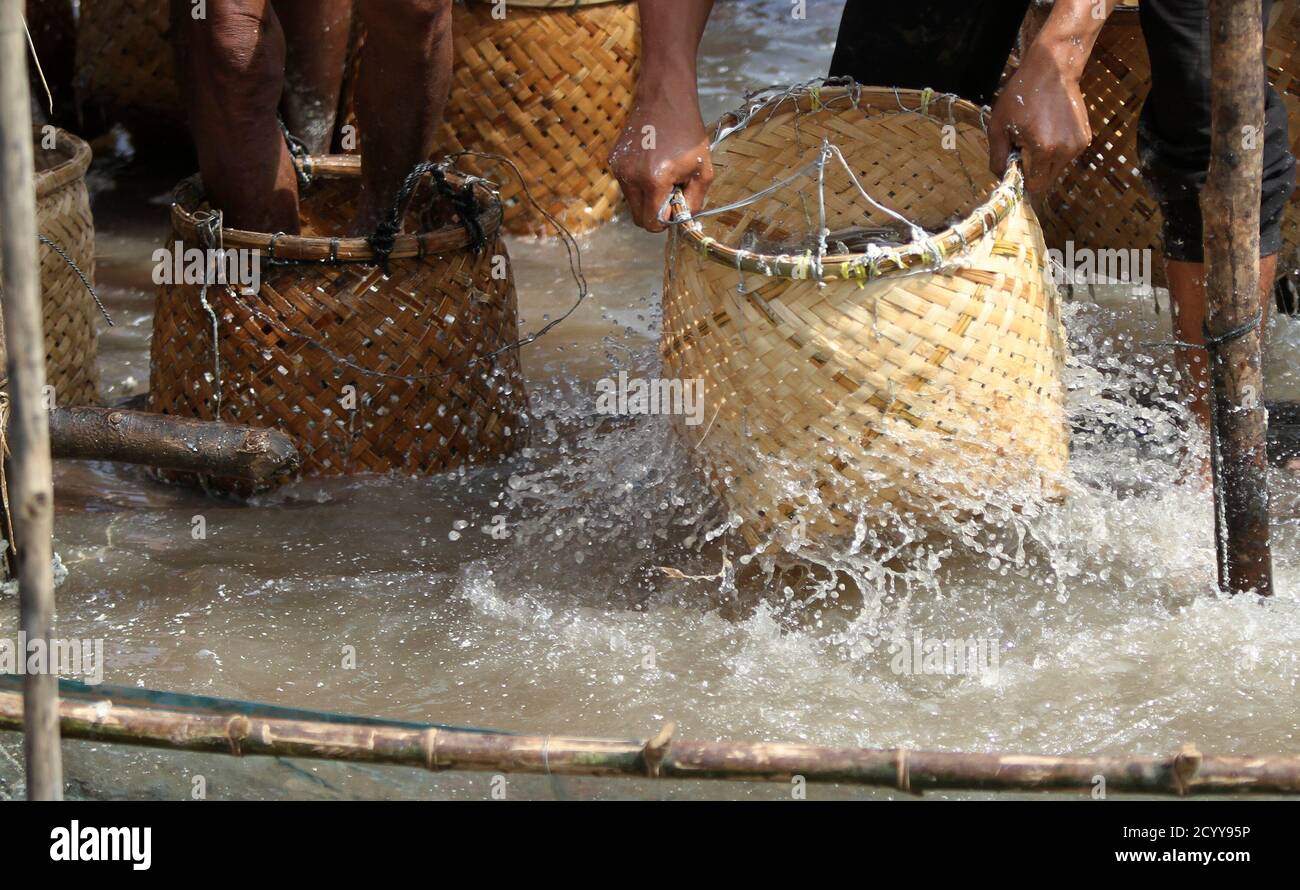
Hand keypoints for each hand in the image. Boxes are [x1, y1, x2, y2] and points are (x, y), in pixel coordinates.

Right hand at [608, 89, 713, 232]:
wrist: (666, 99)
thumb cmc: (688, 133)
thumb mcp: (703, 171)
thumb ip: (694, 202)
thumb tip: (681, 220)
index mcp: (654, 180)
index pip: (651, 222)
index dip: (665, 221)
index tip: (675, 208)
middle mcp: (631, 176)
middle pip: (638, 217)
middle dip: (655, 212)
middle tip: (671, 193)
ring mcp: (619, 167)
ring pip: (631, 203)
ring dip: (647, 198)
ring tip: (662, 175)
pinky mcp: (614, 160)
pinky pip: (627, 185)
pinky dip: (639, 184)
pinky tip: (652, 164)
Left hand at [989, 43, 1091, 193]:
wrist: (1053, 69)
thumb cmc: (1021, 95)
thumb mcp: (998, 126)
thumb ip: (997, 157)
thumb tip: (1001, 176)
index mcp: (1043, 150)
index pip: (1034, 186)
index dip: (1021, 179)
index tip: (1014, 164)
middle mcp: (1065, 151)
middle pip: (1046, 181)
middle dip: (1032, 171)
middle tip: (1023, 148)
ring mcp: (1078, 145)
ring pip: (1056, 169)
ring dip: (1044, 161)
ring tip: (1037, 135)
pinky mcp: (1085, 138)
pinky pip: (1066, 156)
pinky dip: (1056, 150)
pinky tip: (1050, 129)